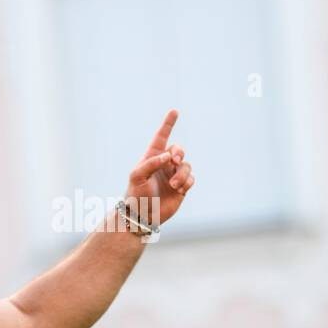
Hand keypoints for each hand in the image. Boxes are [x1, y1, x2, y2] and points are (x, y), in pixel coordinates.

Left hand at [123, 109, 193, 227]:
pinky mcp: (182, 187)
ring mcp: (174, 175)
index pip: (161, 137)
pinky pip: (191, 179)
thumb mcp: (136, 176)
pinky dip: (186, 182)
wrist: (143, 215)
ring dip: (181, 174)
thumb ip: (150, 163)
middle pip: (179, 149)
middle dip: (179, 152)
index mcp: (152, 157)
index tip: (174, 111)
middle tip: (174, 160)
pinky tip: (178, 189)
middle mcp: (165, 164)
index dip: (168, 124)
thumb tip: (168, 156)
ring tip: (173, 184)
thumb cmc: (135, 194)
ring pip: (187, 166)